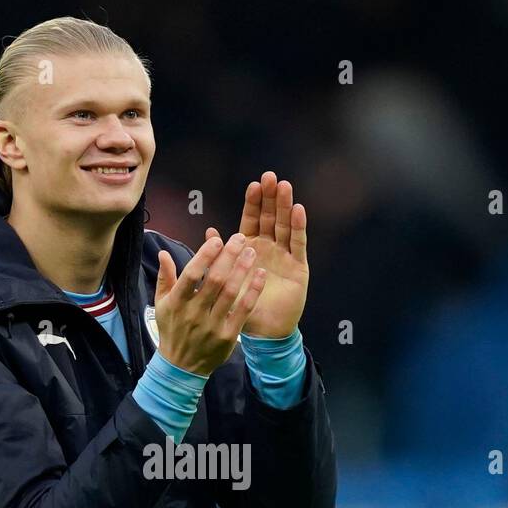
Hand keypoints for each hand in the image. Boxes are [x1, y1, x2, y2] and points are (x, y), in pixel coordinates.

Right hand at [155, 232, 267, 375]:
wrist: (181, 366)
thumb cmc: (172, 330)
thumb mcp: (161, 304)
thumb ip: (165, 277)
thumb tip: (164, 253)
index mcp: (177, 302)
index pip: (192, 274)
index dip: (205, 256)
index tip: (217, 240)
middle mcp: (194, 313)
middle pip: (215, 280)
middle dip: (229, 256)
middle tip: (240, 238)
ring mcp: (212, 326)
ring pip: (230, 293)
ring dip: (243, 270)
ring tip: (251, 252)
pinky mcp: (228, 336)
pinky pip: (243, 310)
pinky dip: (253, 291)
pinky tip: (260, 275)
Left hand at [204, 171, 307, 338]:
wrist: (263, 331)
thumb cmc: (243, 306)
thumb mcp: (226, 280)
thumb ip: (219, 256)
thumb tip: (209, 231)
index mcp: (250, 249)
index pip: (252, 220)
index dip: (253, 203)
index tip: (253, 185)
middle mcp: (269, 248)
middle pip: (270, 218)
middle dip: (270, 198)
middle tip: (270, 177)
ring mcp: (285, 256)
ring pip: (285, 226)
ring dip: (285, 206)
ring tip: (285, 186)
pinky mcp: (299, 267)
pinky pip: (298, 244)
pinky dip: (299, 227)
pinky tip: (298, 210)